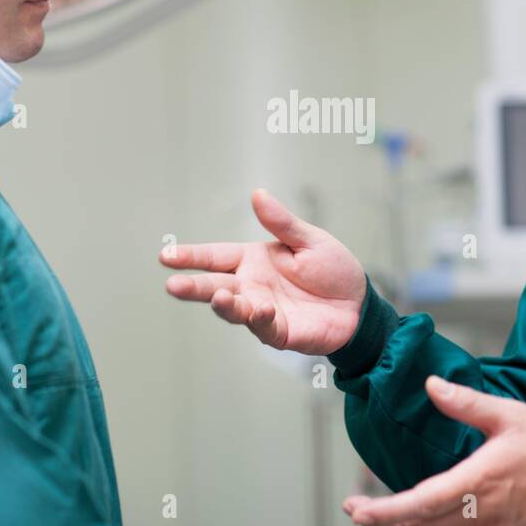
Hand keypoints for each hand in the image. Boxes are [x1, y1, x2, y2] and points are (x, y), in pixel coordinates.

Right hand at [160, 188, 366, 355]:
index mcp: (254, 259)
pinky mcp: (279, 331)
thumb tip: (258, 194)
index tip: (166, 255)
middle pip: (214, 285)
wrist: (359, 304)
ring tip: (216, 296)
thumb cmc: (333, 270)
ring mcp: (262, 310)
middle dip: (193, 286)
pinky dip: (260, 318)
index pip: (215, 256)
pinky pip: (264, 326)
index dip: (191, 256)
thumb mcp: (309, 240)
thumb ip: (281, 223)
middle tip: (173, 285)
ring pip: (234, 309)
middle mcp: (252, 285)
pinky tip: (261, 307)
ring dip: (223, 304)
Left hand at [343, 375, 525, 525]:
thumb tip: (431, 386)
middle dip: (380, 521)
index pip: (420, 504)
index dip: (383, 510)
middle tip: (354, 508)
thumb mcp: (509, 414)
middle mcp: (479, 515)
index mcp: (479, 482)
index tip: (356, 506)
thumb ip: (466, 402)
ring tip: (376, 516)